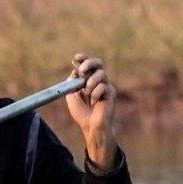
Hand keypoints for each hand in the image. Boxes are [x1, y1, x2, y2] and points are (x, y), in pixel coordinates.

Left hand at [65, 53, 119, 169]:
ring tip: (86, 93)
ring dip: (91, 83)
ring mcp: (105, 86)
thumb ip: (72, 83)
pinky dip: (95, 94)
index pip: (87, 64)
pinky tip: (94, 102)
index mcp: (87, 79)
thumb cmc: (81, 112)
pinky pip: (104, 86)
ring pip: (101, 74)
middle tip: (83, 70)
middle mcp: (97, 80)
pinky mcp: (111, 93)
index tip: (77, 58)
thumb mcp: (71, 96)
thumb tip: (74, 71)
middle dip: (90, 63)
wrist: (90, 125)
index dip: (83, 58)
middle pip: (98, 63)